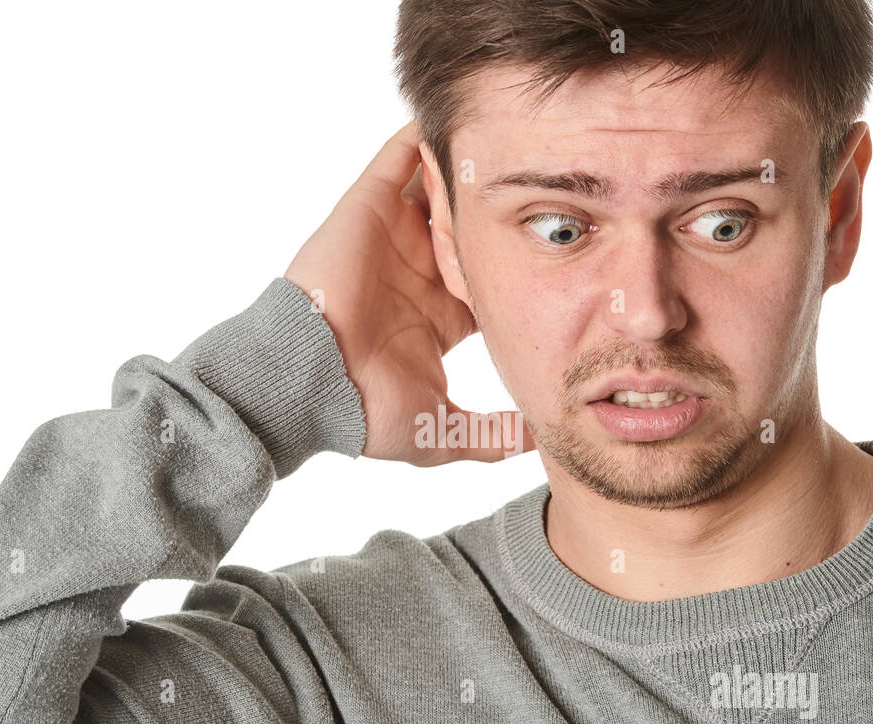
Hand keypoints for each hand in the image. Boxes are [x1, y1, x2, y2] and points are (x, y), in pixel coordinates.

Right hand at [284, 121, 532, 465]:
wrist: (309, 382)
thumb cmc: (362, 410)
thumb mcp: (442, 431)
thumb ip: (492, 436)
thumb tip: (539, 441)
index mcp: (440, 316)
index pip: (490, 278)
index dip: (521, 268)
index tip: (563, 258)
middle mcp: (419, 271)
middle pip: (473, 228)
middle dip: (504, 214)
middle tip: (547, 192)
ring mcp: (394, 236)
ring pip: (443, 190)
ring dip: (471, 175)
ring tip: (515, 153)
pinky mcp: (368, 206)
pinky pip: (402, 159)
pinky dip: (427, 142)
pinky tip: (466, 132)